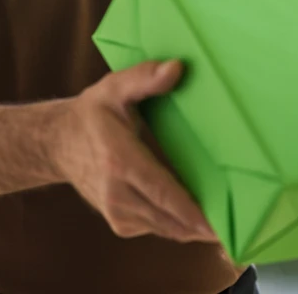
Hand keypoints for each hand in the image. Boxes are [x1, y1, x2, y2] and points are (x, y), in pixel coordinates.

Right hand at [52, 60, 219, 244]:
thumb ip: (144, 78)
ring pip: (166, 229)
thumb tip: (177, 68)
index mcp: (120, 161)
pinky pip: (158, 228)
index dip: (193, 212)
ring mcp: (118, 213)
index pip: (164, 193)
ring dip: (194, 227)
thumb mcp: (114, 88)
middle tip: (240, 223)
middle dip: (204, 225)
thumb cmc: (92, 114)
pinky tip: (197, 215)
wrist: (57, 144)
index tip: (220, 224)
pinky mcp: (121, 223)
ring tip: (226, 221)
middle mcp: (118, 194)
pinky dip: (178, 224)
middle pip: (171, 219)